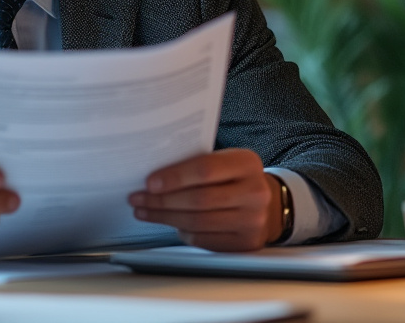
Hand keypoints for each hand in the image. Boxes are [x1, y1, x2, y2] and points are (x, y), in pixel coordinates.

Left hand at [128, 148, 280, 251]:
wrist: (267, 202)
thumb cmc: (233, 178)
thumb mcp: (223, 161)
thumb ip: (196, 164)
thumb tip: (153, 176)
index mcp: (246, 163)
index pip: (205, 170)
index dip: (174, 177)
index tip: (149, 183)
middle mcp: (255, 192)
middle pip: (199, 200)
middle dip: (162, 201)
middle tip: (137, 198)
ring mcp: (253, 220)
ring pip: (198, 223)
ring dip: (164, 217)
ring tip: (144, 211)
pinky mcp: (246, 243)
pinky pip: (204, 239)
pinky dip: (181, 232)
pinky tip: (167, 223)